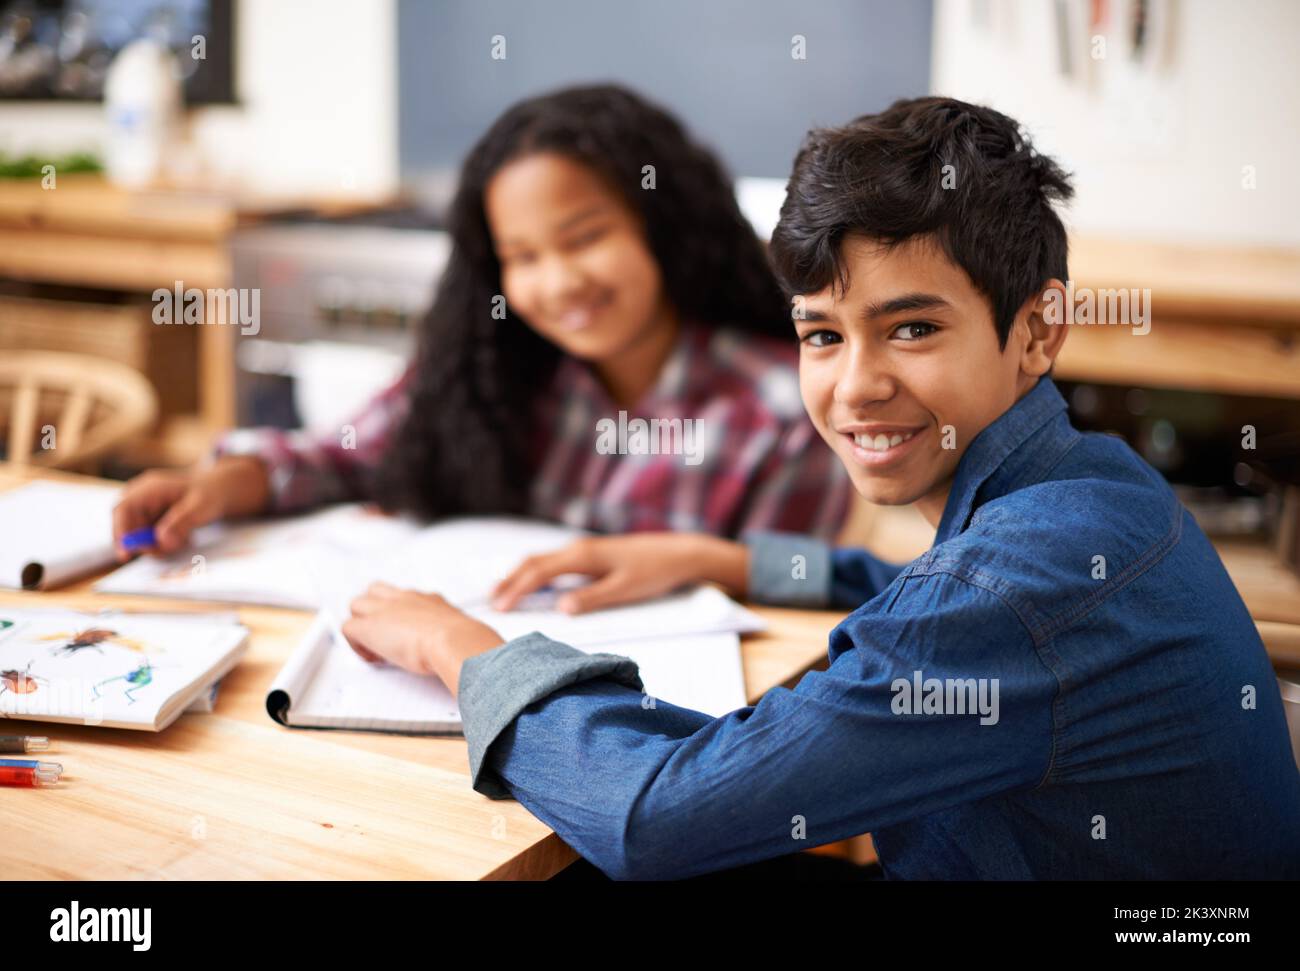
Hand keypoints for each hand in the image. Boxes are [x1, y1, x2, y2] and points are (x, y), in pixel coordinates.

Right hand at [111, 456, 270, 559]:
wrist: (219, 489)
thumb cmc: (210, 494)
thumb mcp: (201, 508)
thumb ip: (182, 523)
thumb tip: (162, 541)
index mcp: (149, 488)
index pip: (122, 510)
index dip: (121, 532)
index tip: (126, 554)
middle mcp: (140, 496)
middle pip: (127, 526)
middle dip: (145, 543)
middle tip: (169, 550)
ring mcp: (144, 508)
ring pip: (138, 535)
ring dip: (158, 544)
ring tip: (186, 539)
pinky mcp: (150, 518)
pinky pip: (148, 537)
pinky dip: (164, 542)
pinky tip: (184, 537)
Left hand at [342, 582, 504, 692]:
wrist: (455, 640)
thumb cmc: (468, 642)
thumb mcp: (469, 635)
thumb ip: (468, 638)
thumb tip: (485, 650)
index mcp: (429, 601)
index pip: (407, 597)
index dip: (401, 613)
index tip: (409, 633)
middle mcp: (405, 598)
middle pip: (376, 591)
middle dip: (375, 611)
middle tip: (385, 638)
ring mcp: (384, 609)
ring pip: (357, 604)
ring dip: (362, 625)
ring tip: (375, 649)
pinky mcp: (368, 626)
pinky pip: (348, 629)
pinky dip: (356, 645)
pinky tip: (373, 659)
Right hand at [491, 533, 748, 614]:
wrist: (679, 553)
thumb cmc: (653, 572)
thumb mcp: (623, 590)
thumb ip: (591, 599)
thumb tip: (560, 608)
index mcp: (581, 557)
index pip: (538, 573)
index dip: (517, 590)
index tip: (499, 608)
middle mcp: (578, 549)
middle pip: (533, 562)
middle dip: (510, 580)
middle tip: (490, 601)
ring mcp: (585, 549)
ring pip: (543, 560)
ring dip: (522, 574)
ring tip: (504, 591)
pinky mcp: (593, 554)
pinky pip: (555, 561)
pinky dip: (538, 572)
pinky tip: (537, 583)